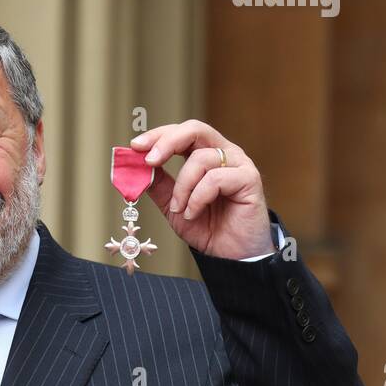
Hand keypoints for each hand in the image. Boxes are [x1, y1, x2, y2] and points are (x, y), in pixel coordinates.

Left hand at [130, 120, 272, 259]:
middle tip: (150, 161)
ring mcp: (238, 164)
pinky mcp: (249, 179)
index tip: (135, 146)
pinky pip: (216, 178)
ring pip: (201, 158)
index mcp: (206, 155)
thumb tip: (136, 167)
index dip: (158, 136)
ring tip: (179, 209)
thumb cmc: (207, 229)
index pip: (182, 133)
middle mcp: (224, 154)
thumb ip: (158, 185)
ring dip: (182, 186)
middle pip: (195, 129)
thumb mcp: (173, 206)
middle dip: (167, 142)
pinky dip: (198, 197)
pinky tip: (193, 213)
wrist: (229, 256)